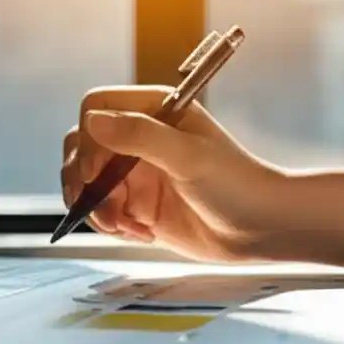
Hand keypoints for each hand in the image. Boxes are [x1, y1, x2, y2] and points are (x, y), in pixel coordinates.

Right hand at [61, 86, 283, 261]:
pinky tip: (141, 234)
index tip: (99, 173)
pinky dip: (110, 225)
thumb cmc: (237, 184)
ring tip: (123, 226)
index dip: (89, 139)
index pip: (96, 109)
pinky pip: (102, 212)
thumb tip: (92, 122)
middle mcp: (138, 139)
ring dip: (94, 208)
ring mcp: (136, 174)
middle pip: (81, 148)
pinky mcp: (138, 207)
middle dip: (84, 180)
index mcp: (152, 111)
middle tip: (107, 209)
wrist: (262, 229)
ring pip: (86, 184)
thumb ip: (141, 136)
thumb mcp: (190, 156)